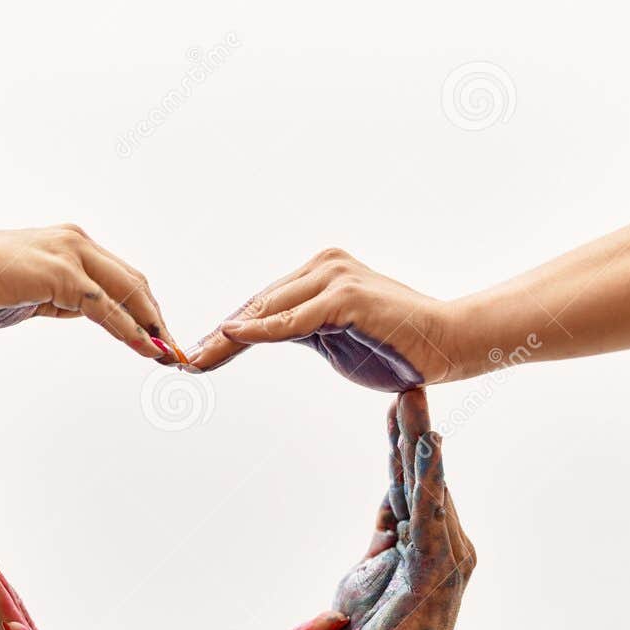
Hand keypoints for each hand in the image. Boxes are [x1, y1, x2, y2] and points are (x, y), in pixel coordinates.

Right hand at [0, 223, 184, 363]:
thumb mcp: (27, 295)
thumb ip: (57, 300)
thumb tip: (81, 311)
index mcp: (69, 246)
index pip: (118, 279)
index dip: (141, 309)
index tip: (155, 338)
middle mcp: (77, 243)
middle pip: (134, 282)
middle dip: (157, 319)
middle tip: (173, 350)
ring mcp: (73, 256)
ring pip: (129, 292)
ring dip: (153, 327)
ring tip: (168, 355)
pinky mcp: (64, 275)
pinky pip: (108, 308)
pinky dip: (131, 331)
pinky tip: (146, 349)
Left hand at [188, 249, 469, 387]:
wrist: (446, 345)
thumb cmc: (393, 348)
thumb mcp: (331, 340)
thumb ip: (296, 331)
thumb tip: (255, 335)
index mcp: (319, 273)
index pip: (262, 306)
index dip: (226, 334)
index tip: (196, 356)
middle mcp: (323, 266)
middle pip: (257, 307)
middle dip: (218, 339)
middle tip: (183, 362)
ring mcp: (334, 277)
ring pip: (267, 312)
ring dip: (226, 339)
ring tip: (196, 361)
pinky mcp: (345, 297)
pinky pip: (291, 320)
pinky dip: (259, 330)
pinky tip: (228, 337)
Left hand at [333, 388, 475, 629]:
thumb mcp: (367, 571)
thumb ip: (383, 536)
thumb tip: (386, 504)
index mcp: (422, 539)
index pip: (406, 480)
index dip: (400, 440)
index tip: (396, 397)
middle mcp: (442, 542)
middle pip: (422, 476)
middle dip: (413, 428)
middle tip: (409, 379)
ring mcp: (444, 557)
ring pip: (429, 489)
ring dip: (420, 444)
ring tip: (414, 402)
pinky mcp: (437, 574)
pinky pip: (430, 520)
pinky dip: (426, 485)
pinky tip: (424, 452)